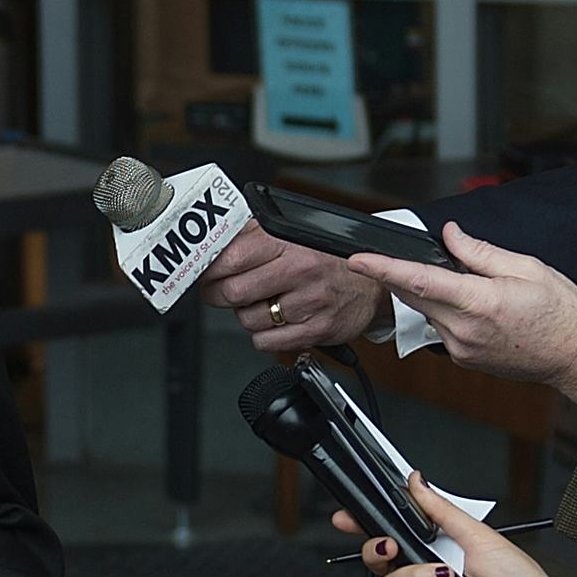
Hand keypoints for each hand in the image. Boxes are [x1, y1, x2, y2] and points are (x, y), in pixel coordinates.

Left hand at [197, 228, 387, 349]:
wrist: (370, 284)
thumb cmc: (326, 259)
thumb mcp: (292, 234)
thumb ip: (253, 234)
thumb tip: (214, 239)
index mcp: (288, 242)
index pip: (231, 258)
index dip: (210, 270)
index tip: (206, 273)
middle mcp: (300, 270)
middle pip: (233, 292)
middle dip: (219, 295)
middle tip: (222, 292)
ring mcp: (309, 302)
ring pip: (247, 320)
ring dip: (246, 315)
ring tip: (262, 303)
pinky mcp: (316, 330)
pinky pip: (265, 342)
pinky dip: (264, 335)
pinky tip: (276, 321)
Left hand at [348, 225, 576, 421]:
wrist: (576, 358)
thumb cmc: (561, 314)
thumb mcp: (527, 269)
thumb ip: (481, 252)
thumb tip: (451, 235)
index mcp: (479, 303)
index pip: (419, 281)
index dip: (384, 269)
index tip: (358, 260)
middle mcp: (463, 331)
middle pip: (415, 295)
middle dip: (402, 274)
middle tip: (407, 257)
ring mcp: (460, 349)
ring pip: (427, 311)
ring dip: (432, 292)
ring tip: (473, 285)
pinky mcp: (461, 358)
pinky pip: (441, 327)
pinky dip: (447, 310)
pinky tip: (476, 306)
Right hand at [349, 476, 576, 576]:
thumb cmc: (515, 575)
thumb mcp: (475, 532)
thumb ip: (438, 508)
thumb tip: (416, 481)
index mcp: (434, 542)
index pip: (389, 530)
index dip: (363, 524)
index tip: (345, 517)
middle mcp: (426, 568)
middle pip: (379, 560)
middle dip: (377, 551)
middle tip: (389, 545)